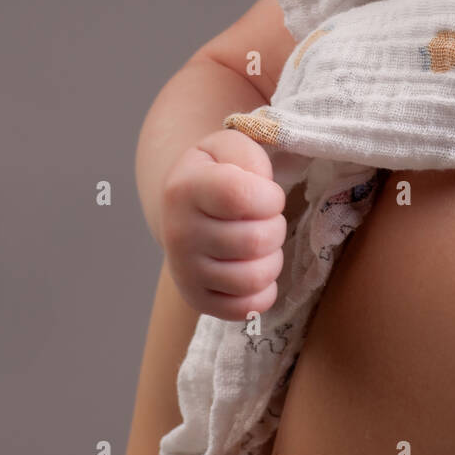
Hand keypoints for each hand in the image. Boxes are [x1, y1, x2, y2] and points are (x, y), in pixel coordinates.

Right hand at [161, 129, 287, 320]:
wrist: (184, 207)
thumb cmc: (217, 173)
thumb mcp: (229, 146)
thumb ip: (249, 155)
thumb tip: (261, 189)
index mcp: (185, 188)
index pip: (241, 197)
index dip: (270, 197)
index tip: (268, 195)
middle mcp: (178, 233)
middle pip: (256, 240)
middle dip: (276, 226)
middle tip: (266, 219)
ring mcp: (184, 271)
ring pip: (254, 278)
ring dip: (272, 259)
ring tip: (262, 243)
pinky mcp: (196, 299)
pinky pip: (246, 308)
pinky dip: (264, 291)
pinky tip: (256, 268)